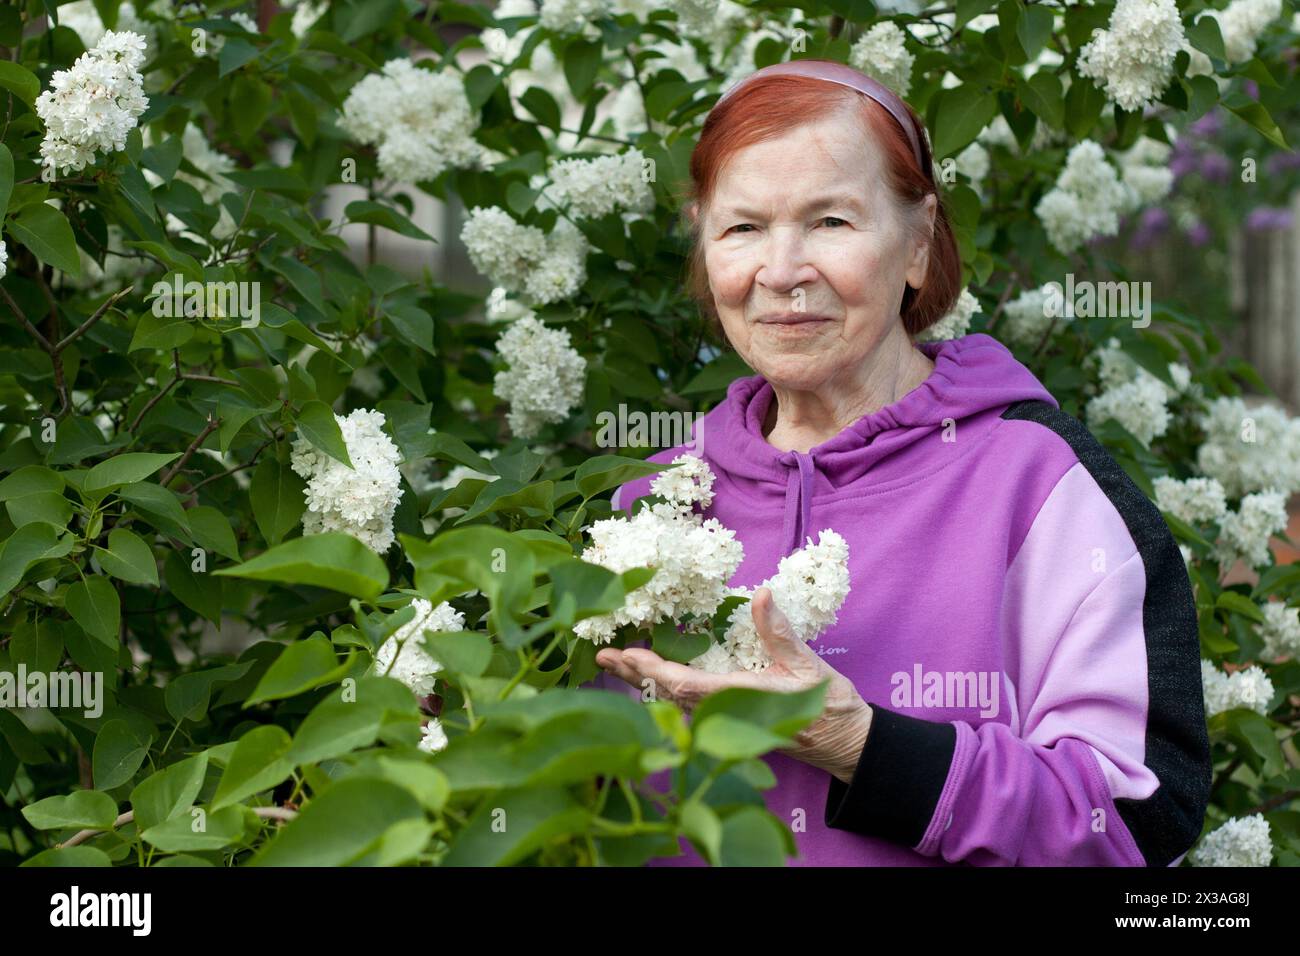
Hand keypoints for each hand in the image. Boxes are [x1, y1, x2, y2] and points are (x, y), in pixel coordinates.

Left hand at [595, 587, 873, 782]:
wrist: (845, 743)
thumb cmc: (830, 706)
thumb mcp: (808, 664)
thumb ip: (780, 632)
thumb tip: (761, 594)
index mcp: (739, 698)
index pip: (684, 686)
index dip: (652, 670)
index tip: (627, 653)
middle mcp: (724, 714)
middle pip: (666, 696)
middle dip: (633, 675)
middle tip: (601, 656)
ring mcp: (724, 722)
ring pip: (672, 703)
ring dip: (642, 682)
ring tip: (614, 663)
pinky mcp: (727, 723)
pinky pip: (685, 708)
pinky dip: (661, 690)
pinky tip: (649, 679)